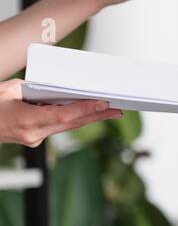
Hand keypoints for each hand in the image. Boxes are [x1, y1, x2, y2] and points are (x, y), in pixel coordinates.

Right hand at [0, 79, 121, 146]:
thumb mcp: (9, 90)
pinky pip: (57, 127)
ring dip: (88, 119)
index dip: (85, 109)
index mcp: (26, 121)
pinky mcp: (34, 138)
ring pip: (67, 127)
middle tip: (118, 110)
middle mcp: (33, 134)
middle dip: (97, 116)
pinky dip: (72, 119)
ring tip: (110, 112)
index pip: (64, 116)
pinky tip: (87, 113)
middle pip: (71, 124)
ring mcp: (34, 139)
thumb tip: (55, 87)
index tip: (103, 103)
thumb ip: (33, 88)